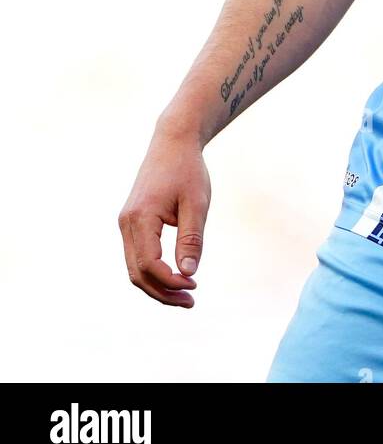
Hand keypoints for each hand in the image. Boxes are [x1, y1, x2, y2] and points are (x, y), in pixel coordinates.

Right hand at [118, 122, 210, 307]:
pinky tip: (175, 276)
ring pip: (134, 268)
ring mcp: (126, 223)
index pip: (149, 264)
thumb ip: (191, 238)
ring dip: (158, 285)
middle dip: (163, 292)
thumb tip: (188, 274)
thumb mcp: (196, 203)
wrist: (173, 142)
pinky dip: (153, 271)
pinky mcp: (131, 223)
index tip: (194, 286)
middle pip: (137, 273)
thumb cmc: (188, 170)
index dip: (170, 282)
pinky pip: (137, 256)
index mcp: (140, 217)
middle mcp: (126, 223)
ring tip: (186, 295)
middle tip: (191, 301)